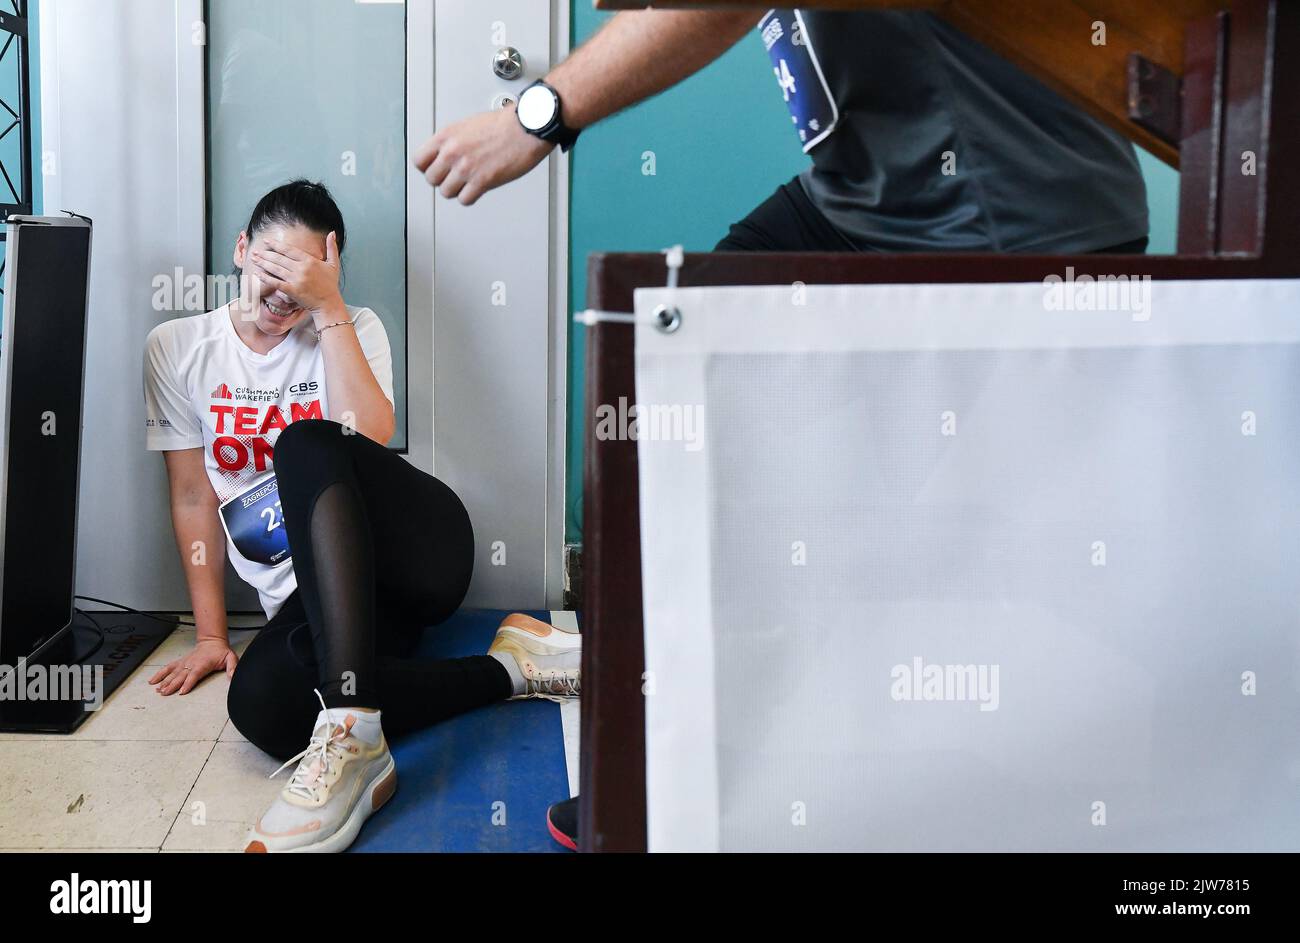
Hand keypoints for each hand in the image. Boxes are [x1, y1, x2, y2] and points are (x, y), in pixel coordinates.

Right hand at [149, 639, 237, 695]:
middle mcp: (191, 664)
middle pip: (180, 676)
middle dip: (172, 685)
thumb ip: (232, 668)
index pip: (194, 675)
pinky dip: (160, 674)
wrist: (212, 642)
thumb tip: (232, 676)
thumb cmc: (220, 652)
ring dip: (165, 681)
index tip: (182, 691)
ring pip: (172, 673)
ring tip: (158, 690)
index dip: (188, 683)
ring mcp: (184, 663)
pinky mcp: (180, 662)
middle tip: (165, 693)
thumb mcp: (231, 658)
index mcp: (203, 664)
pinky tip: (153, 681)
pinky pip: (168, 668)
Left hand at [249, 232, 342, 318]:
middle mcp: (301, 269)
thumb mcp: (334, 264)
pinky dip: (265, 278)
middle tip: (255, 250)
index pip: (289, 250)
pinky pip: (276, 282)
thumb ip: (331, 247)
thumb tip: (332, 232)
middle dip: (265, 253)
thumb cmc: (331, 285)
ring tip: (253, 258)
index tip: (266, 241)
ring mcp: (296, 280)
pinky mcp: (292, 291)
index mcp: (309, 260)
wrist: (329, 304)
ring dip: (263, 263)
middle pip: (279, 258)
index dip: (276, 245)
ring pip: (276, 269)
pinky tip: (257, 274)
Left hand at [413, 105, 553, 205]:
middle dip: (442, 180)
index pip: (419, 160)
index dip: (427, 167)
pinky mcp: (482, 181)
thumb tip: (447, 154)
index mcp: (446, 136)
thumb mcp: (468, 125)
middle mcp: (452, 153)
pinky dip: (470, 197)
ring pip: (446, 192)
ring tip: (466, 184)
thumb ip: (453, 141)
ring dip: (456, 190)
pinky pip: (465, 199)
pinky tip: (477, 189)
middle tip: (453, 178)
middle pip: (431, 179)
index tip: (434, 169)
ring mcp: (466, 168)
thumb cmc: (504, 124)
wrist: (525, 128)